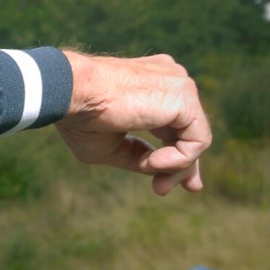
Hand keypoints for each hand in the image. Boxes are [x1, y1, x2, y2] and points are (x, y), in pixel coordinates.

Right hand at [55, 51, 210, 194]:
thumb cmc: (80, 116)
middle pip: (189, 131)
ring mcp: (179, 86)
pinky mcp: (184, 98)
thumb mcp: (111, 146)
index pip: (176, 123)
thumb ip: (139, 154)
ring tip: (145, 169)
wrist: (71, 92)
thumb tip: (161, 172)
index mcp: (152, 84)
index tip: (166, 181)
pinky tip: (152, 162)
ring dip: (174, 166)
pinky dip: (179, 160)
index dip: (178, 153)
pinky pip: (198, 141)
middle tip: (161, 189)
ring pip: (196, 139)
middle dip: (182, 166)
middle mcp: (170, 80)